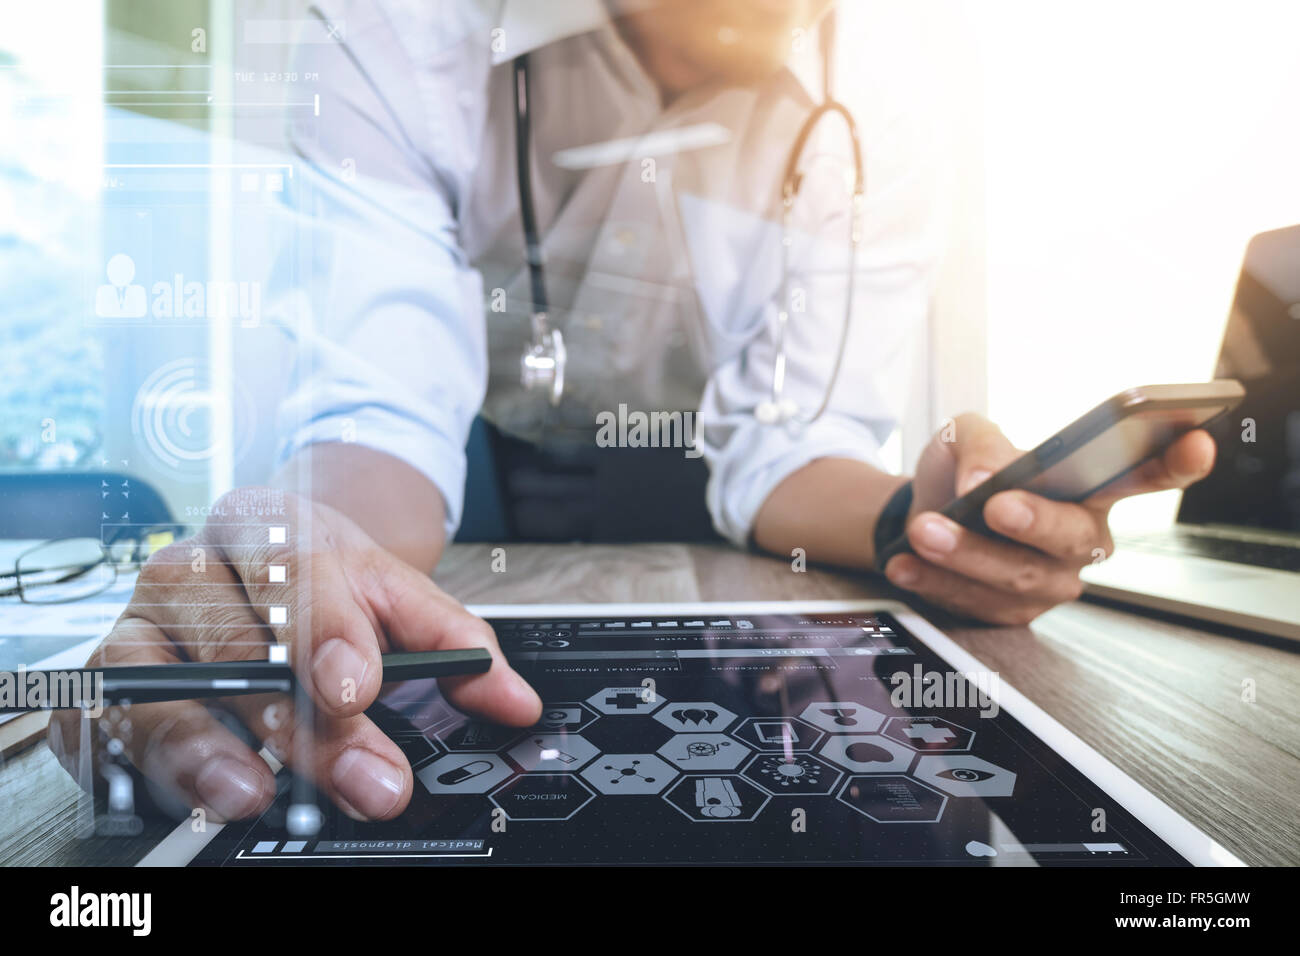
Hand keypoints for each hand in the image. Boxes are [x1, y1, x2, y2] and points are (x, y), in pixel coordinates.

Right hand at [50, 487, 541, 822]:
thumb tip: (513, 698)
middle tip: (357, 776)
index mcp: (263, 525)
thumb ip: (454, 643)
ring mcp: (138, 626)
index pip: (289, 567)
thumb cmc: (324, 585)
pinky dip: (136, 764)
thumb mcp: (397, 596)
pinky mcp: (104, 684)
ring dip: (204, 747)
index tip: (356, 687)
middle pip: (234, 639)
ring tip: (255, 793)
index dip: (323, 629)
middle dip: (296, 716)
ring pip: (155, 684)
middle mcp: (188, 569)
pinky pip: (101, 723)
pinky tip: (184, 795)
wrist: (265, 564)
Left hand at [881, 414, 1215, 625]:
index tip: (1194, 442)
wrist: (921, 510)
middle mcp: (1083, 539)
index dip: (1177, 462)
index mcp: (1093, 487)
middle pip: (1073, 538)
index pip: (1148, 474)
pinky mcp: (1011, 613)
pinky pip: (976, 603)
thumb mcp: (966, 436)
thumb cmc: (965, 470)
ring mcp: (1051, 582)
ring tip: (924, 530)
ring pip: (1017, 576)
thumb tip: (984, 478)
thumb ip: (981, 444)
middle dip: (1034, 522)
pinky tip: (905, 565)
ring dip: (965, 554)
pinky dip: (935, 582)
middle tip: (996, 504)